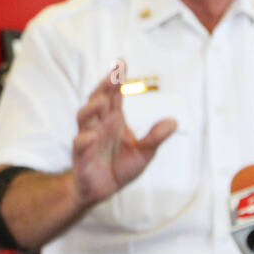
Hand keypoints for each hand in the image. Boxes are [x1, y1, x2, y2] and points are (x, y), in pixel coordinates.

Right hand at [71, 66, 176, 206]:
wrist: (101, 190)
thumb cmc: (120, 167)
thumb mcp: (144, 153)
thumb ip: (155, 137)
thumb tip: (174, 121)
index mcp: (113, 119)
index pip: (113, 95)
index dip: (116, 79)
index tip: (122, 62)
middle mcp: (98, 125)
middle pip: (97, 100)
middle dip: (103, 87)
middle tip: (113, 75)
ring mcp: (87, 139)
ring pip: (83, 118)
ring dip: (91, 108)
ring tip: (102, 101)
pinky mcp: (81, 156)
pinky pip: (79, 146)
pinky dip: (83, 140)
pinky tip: (90, 137)